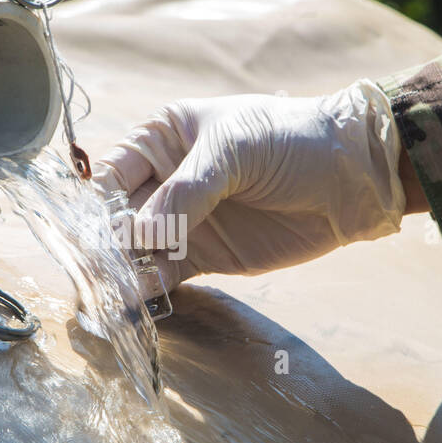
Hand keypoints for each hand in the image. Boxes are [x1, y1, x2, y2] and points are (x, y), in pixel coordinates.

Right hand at [93, 81, 415, 288]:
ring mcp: (183, 222)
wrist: (353, 178)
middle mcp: (165, 180)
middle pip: (117, 217)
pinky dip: (147, 290)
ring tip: (101, 296)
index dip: (96, 205)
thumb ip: (186, 191)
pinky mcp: (205, 256)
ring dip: (119, 273)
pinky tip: (130, 304)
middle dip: (102, 246)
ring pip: (136, 251)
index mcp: (163, 138)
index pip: (112, 174)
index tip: (88, 234)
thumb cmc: (293, 141)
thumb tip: (141, 234)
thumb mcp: (235, 151)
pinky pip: (165, 275)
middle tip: (90, 273)